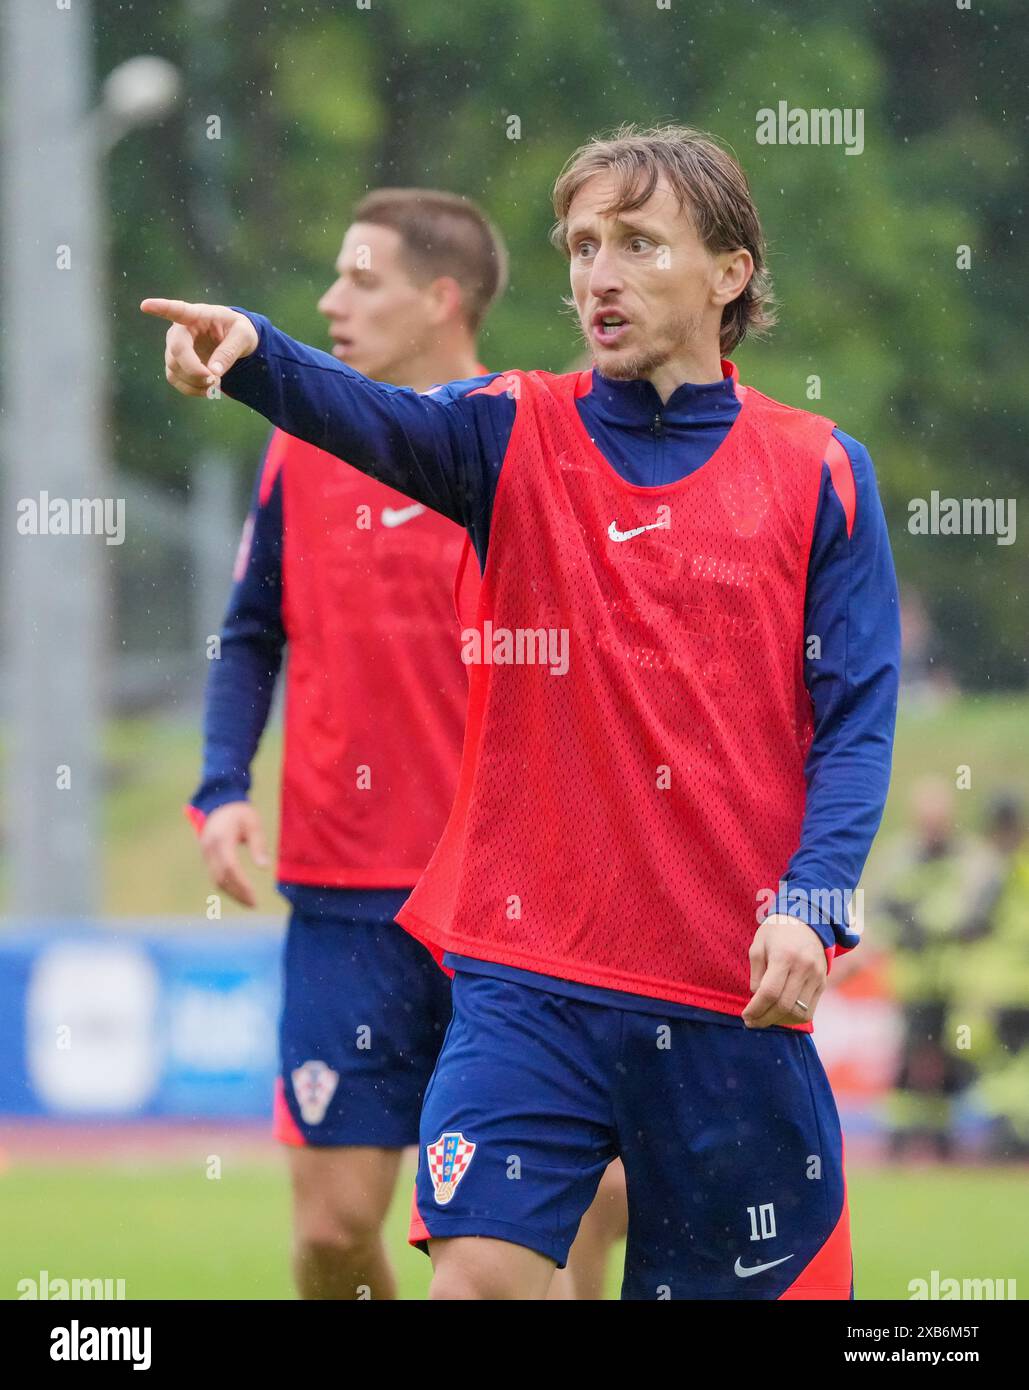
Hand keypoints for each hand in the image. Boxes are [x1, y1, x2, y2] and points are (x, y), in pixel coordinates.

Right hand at [139, 298, 258, 395]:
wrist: (233, 341)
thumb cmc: (238, 331)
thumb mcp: (244, 337)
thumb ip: (230, 352)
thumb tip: (213, 373)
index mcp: (197, 315)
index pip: (177, 310)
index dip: (160, 308)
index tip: (145, 305)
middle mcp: (180, 330)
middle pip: (176, 352)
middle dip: (195, 371)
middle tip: (215, 380)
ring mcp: (174, 347)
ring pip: (174, 369)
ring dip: (196, 383)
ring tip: (216, 384)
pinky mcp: (175, 364)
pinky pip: (176, 380)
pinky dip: (192, 390)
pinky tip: (207, 390)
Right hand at [199, 801, 269, 907]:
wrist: (219, 803)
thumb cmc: (240, 813)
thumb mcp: (253, 823)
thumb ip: (258, 844)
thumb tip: (264, 867)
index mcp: (222, 839)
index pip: (230, 867)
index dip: (241, 884)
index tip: (254, 896)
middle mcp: (210, 848)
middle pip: (221, 877)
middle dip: (238, 893)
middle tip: (254, 904)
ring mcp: (205, 853)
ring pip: (216, 879)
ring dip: (231, 893)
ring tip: (248, 902)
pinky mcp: (206, 856)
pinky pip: (214, 875)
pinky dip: (226, 886)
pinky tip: (239, 892)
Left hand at [742, 913, 827, 1028]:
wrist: (807, 920)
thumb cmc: (776, 932)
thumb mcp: (758, 946)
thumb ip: (756, 974)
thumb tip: (757, 998)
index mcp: (784, 956)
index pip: (769, 992)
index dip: (756, 1008)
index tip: (745, 1016)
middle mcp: (804, 967)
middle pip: (784, 1005)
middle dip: (765, 1019)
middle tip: (751, 1022)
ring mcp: (817, 976)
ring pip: (799, 1012)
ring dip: (779, 1021)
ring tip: (765, 1019)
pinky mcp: (823, 983)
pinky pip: (810, 1010)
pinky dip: (793, 1018)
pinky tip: (780, 1015)